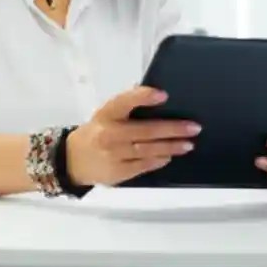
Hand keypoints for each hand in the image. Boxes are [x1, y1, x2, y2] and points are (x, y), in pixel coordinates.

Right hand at [66, 86, 200, 185]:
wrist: (72, 160)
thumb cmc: (96, 132)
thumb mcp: (105, 115)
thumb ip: (126, 108)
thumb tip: (157, 97)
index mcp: (105, 114)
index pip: (124, 102)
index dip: (142, 97)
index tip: (163, 95)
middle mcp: (109, 134)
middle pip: (145, 131)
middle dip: (172, 129)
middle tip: (193, 127)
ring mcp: (114, 154)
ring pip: (148, 150)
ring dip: (171, 146)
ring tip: (188, 144)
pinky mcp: (118, 171)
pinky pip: (144, 165)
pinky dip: (158, 160)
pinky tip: (169, 156)